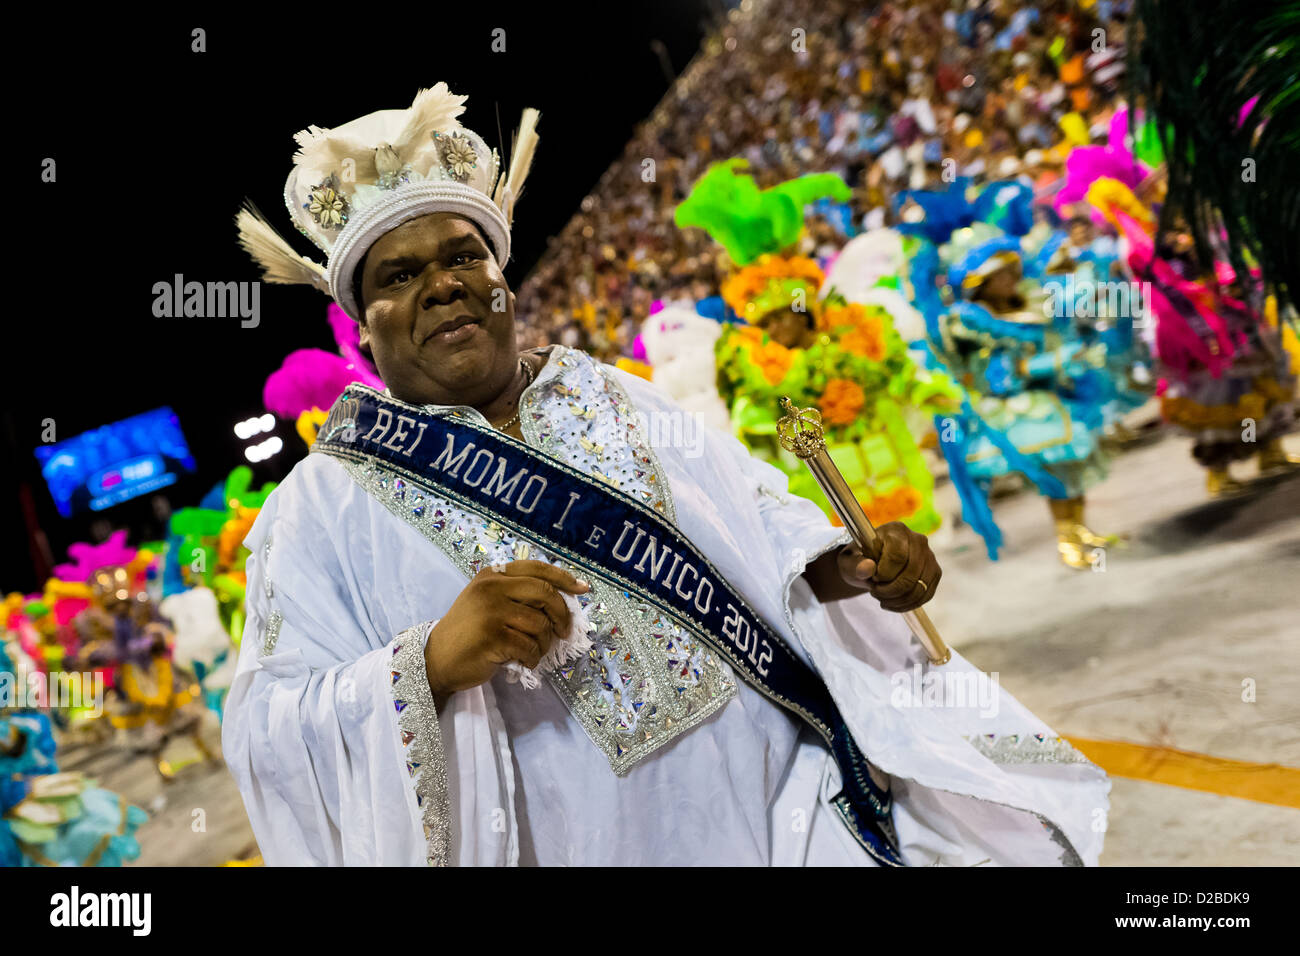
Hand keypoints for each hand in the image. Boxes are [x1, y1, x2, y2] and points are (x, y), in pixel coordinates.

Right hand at [424, 561, 589, 701]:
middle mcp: (492, 588)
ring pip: (540, 624)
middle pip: (545, 594)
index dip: (565, 578)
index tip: (583, 589)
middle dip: (562, 615)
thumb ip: (517, 592)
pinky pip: (529, 647)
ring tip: (533, 651)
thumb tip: (564, 597)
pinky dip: (533, 658)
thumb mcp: (488, 600)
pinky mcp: (493, 637)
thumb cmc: (469, 631)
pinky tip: (524, 661)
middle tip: (563, 631)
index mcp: (493, 575)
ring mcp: (492, 612)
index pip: (537, 569)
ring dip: (544, 643)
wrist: (437, 658)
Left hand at [836, 522, 940, 611]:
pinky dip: (908, 604)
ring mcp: (929, 557)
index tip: (872, 579)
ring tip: (882, 597)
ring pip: (919, 587)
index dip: (884, 574)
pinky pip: (926, 595)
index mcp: (896, 530)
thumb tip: (867, 569)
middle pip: (910, 574)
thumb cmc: (859, 560)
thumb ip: (855, 564)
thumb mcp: (849, 561)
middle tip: (874, 591)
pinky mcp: (934, 573)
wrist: (870, 565)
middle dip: (890, 590)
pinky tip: (892, 603)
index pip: (897, 556)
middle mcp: (918, 540)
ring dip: (898, 599)